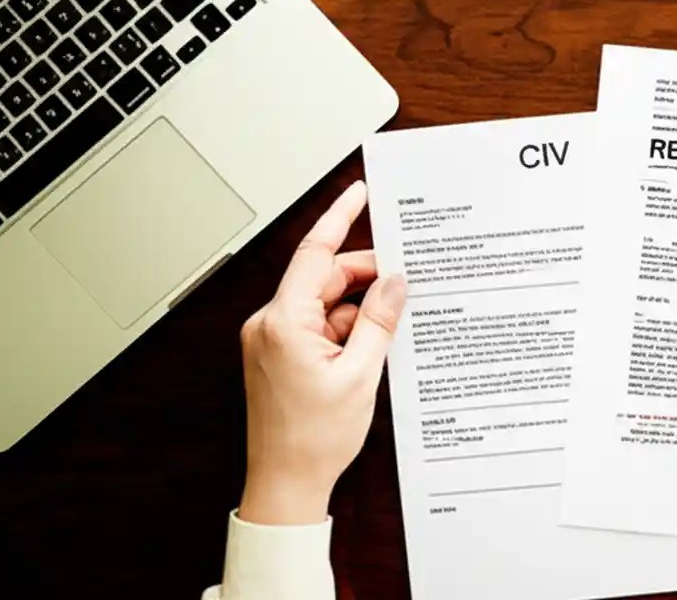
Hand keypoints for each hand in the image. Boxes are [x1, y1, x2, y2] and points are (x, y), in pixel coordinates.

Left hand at [238, 182, 406, 524]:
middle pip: (324, 279)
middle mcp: (270, 324)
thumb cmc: (313, 440)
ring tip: (390, 332)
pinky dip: (346, 331)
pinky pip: (318, 326)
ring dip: (358, 312)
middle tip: (406, 283)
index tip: (359, 192)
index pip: (314, 252)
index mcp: (283, 321)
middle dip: (365, 279)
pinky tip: (372, 349)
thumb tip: (394, 281)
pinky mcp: (279, 356)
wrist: (285, 484)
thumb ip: (379, 321)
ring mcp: (272, 340)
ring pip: (324, 304)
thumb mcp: (360, 374)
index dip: (340, 217)